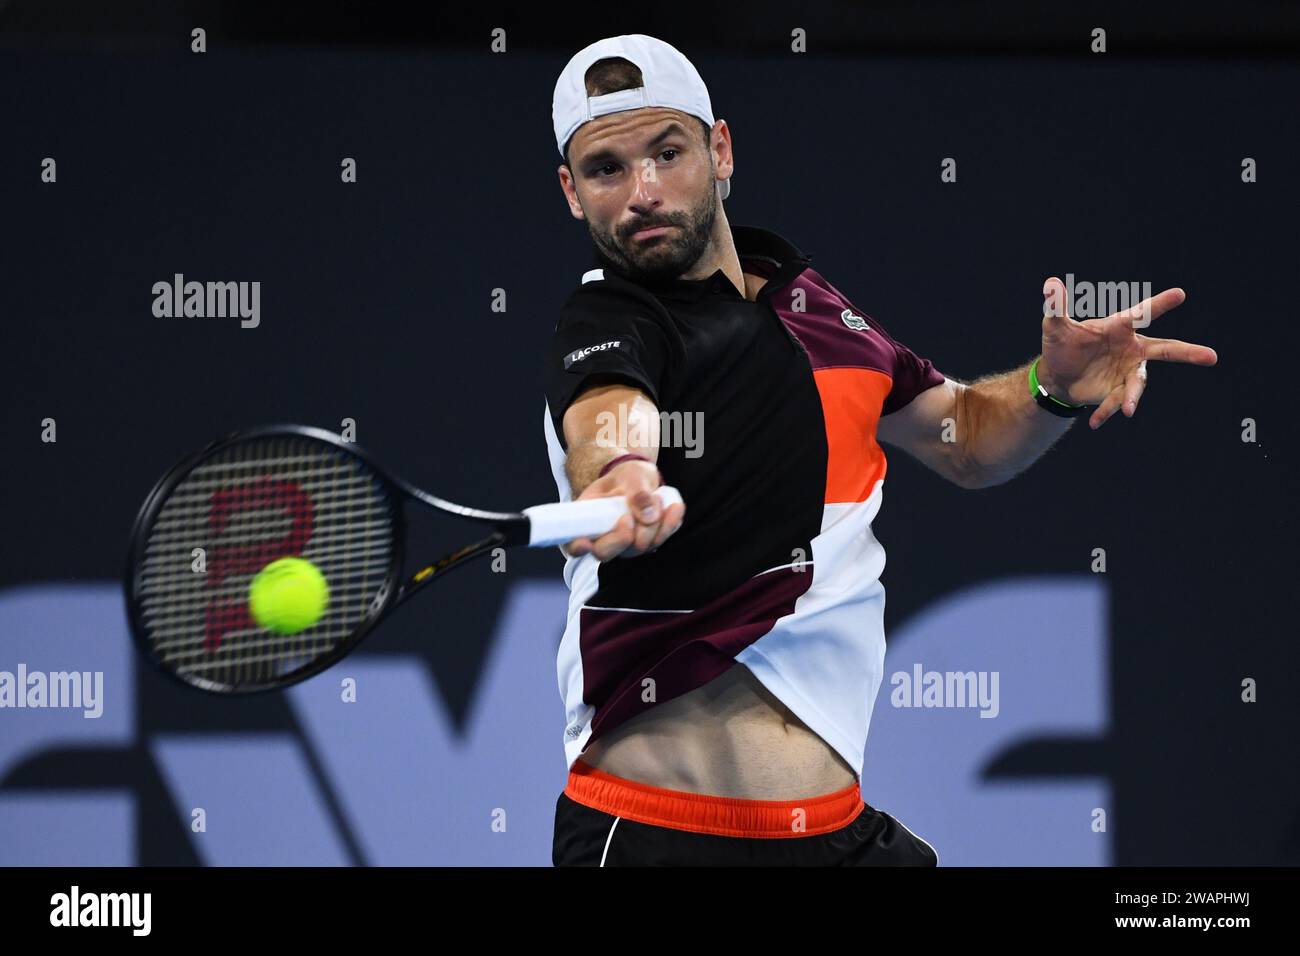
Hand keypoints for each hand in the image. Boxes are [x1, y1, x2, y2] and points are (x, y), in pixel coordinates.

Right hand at [563, 459, 685, 560]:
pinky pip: (660, 540)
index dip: (577, 547)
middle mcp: (603, 537)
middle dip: (623, 536)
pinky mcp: (647, 543)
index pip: (573, 543)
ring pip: (639, 548)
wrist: (642, 479)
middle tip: (631, 515)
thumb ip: (637, 492)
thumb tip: (647, 516)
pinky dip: (670, 523)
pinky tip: (675, 507)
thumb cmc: (627, 476)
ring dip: (653, 523)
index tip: (585, 543)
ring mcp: (625, 544)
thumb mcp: (631, 475)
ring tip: (656, 496)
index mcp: (587, 520)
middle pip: (606, 553)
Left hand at [1038, 277, 1217, 429]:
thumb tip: (1050, 283)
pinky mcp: (1118, 392)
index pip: (1142, 313)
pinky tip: (1094, 422)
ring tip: (1129, 410)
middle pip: (1165, 350)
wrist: (1058, 375)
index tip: (1180, 294)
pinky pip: (1116, 402)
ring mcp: (1128, 372)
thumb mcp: (1055, 326)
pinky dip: (1106, 411)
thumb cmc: (1063, 344)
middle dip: (1188, 353)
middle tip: (1212, 357)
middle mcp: (1131, 349)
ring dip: (1133, 396)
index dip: (1160, 304)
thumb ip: (1056, 306)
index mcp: (1120, 328)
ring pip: (1139, 383)